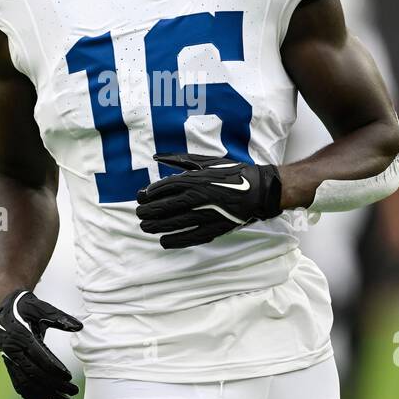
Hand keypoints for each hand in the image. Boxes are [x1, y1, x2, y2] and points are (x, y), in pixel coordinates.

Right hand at [0, 290, 82, 398]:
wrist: (2, 308)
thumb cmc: (24, 306)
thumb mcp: (40, 307)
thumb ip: (58, 316)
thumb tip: (79, 326)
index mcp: (20, 335)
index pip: (38, 357)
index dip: (54, 369)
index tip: (70, 378)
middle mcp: (12, 351)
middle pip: (34, 374)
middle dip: (54, 386)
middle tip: (73, 393)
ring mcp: (9, 360)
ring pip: (26, 384)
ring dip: (46, 396)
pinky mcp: (9, 366)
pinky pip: (19, 386)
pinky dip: (33, 398)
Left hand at [135, 153, 282, 248]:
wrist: (258, 190)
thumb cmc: (231, 173)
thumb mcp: (205, 161)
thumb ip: (180, 159)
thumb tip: (157, 157)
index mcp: (195, 179)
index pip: (164, 188)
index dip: (149, 194)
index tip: (141, 197)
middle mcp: (198, 197)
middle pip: (165, 207)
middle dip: (148, 211)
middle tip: (139, 214)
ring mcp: (206, 214)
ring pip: (175, 223)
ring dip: (157, 226)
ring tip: (146, 227)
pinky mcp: (215, 228)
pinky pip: (191, 237)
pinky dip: (176, 240)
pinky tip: (164, 241)